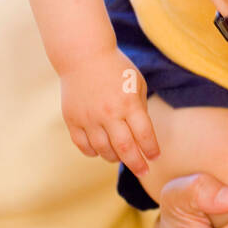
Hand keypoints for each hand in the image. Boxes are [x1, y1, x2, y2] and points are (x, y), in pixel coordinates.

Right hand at [61, 47, 159, 175]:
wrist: (83, 55)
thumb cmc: (116, 68)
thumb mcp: (136, 83)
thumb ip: (140, 109)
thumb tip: (141, 135)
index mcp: (129, 103)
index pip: (144, 135)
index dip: (151, 149)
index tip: (155, 157)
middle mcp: (109, 113)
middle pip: (124, 148)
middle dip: (136, 163)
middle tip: (144, 172)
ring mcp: (88, 118)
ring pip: (103, 150)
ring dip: (114, 157)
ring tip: (121, 157)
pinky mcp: (72, 120)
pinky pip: (83, 146)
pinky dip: (93, 152)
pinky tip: (101, 150)